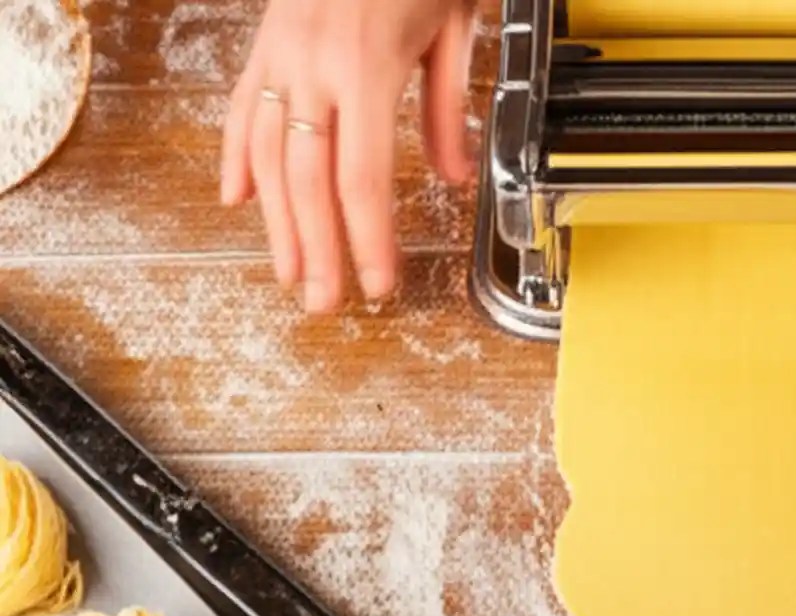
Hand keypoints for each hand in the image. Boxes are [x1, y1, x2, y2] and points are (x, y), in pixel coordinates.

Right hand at [220, 0, 475, 312]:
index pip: (363, 180)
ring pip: (266, 154)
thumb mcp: (456, 24)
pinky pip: (241, 107)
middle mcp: (313, 63)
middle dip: (319, 251)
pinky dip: (236, 158)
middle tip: (326, 303)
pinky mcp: (265, 40)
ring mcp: (281, 51)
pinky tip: (238, 201)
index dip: (368, 241)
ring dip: (277, 223)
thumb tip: (451, 176)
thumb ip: (447, 106)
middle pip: (308, 179)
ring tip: (288, 273)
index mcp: (366, 64)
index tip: (378, 285)